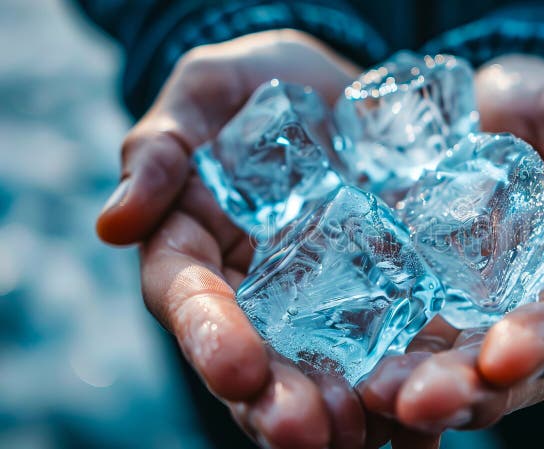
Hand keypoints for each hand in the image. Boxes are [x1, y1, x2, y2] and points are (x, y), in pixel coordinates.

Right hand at [98, 30, 366, 448]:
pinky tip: (425, 416)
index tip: (238, 370)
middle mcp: (255, 295)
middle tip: (307, 433)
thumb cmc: (253, 88)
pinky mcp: (378, 298)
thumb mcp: (201, 96)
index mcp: (197, 253)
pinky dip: (400, 386)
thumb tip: (113, 223)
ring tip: (364, 435)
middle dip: (277, 402)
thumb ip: (158, 152)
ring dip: (340, 413)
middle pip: (257, 363)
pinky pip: (386, 349)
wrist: (331, 94)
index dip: (210, 338)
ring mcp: (317, 304)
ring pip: (320, 373)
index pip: (191, 303)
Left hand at [358, 54, 543, 443]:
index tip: (505, 354)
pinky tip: (349, 384)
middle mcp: (525, 312)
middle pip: (508, 372)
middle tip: (420, 400)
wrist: (476, 106)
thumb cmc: (541, 109)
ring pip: (451, 372)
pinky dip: (380, 371)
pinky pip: (402, 347)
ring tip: (376, 396)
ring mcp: (466, 315)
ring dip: (416, 393)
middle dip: (468, 390)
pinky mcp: (418, 305)